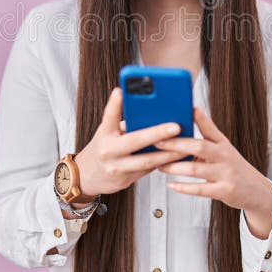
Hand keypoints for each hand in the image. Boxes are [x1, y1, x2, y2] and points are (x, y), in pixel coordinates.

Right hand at [74, 87, 189, 196]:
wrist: (86, 176)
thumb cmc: (103, 148)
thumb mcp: (106, 132)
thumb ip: (121, 122)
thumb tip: (146, 109)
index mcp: (103, 134)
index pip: (108, 116)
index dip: (115, 104)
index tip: (121, 91)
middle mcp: (108, 151)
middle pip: (134, 141)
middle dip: (157, 133)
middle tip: (176, 126)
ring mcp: (116, 168)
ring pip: (146, 161)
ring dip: (167, 153)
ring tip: (185, 146)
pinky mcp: (125, 180)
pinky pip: (148, 172)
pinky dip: (163, 164)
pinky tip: (178, 158)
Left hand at [154, 106, 271, 214]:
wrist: (256, 190)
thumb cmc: (233, 168)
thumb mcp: (223, 149)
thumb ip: (205, 139)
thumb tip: (181, 129)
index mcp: (223, 144)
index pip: (210, 128)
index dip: (200, 117)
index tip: (187, 108)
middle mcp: (225, 156)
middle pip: (199, 146)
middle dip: (176, 144)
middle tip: (158, 141)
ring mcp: (225, 174)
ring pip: (195, 169)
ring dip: (174, 167)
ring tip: (160, 165)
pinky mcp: (224, 191)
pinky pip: (200, 189)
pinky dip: (183, 187)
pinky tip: (171, 185)